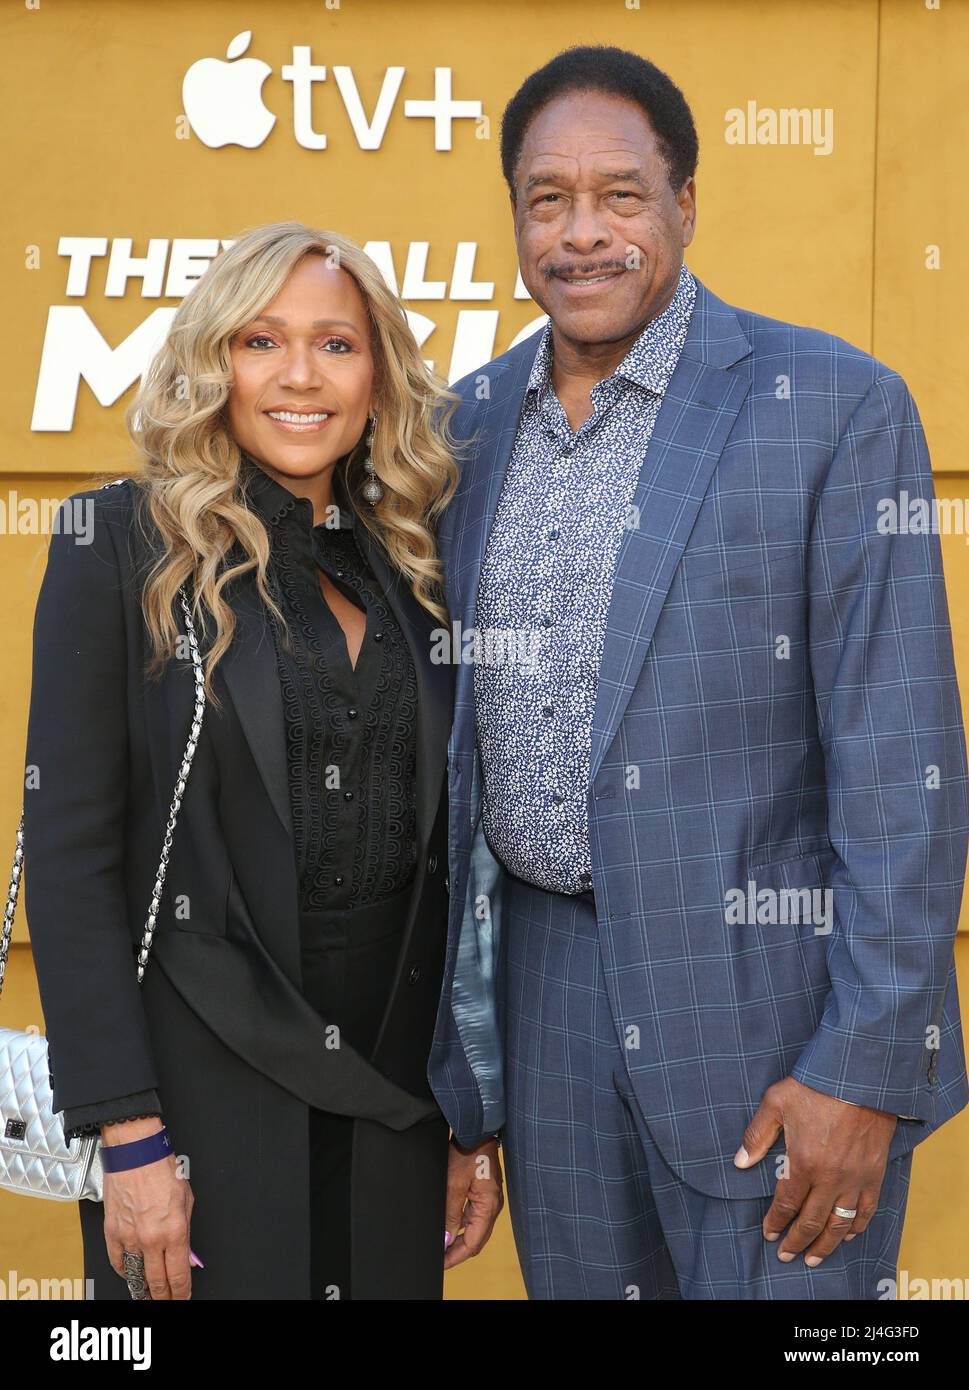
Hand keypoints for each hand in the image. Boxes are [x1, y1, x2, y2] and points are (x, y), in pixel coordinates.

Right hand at [101, 1117, 194, 1298]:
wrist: (136, 1154)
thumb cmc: (163, 1171)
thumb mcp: (187, 1202)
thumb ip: (186, 1233)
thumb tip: (186, 1257)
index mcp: (174, 1231)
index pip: (177, 1275)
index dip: (181, 1293)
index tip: (182, 1298)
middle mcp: (151, 1239)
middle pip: (156, 1282)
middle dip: (162, 1297)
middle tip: (166, 1302)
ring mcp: (129, 1238)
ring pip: (134, 1276)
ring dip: (142, 1289)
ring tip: (147, 1295)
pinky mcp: (112, 1232)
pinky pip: (117, 1261)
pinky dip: (124, 1271)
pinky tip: (130, 1275)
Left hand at [443, 1135, 502, 1269]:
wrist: (477, 1129)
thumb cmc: (467, 1153)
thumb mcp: (453, 1185)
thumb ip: (450, 1215)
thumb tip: (446, 1240)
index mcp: (489, 1207)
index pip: (473, 1243)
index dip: (456, 1256)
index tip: (441, 1263)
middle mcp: (493, 1206)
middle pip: (476, 1239)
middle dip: (458, 1251)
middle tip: (440, 1258)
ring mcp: (491, 1199)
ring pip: (475, 1228)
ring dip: (460, 1238)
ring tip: (442, 1245)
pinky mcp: (485, 1192)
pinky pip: (475, 1215)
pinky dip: (463, 1224)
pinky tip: (450, 1225)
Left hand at [735, 1076, 896, 1265]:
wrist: (859, 1076)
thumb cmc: (816, 1086)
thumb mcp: (777, 1102)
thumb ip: (757, 1134)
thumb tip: (740, 1162)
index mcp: (803, 1162)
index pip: (786, 1204)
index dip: (776, 1223)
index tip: (769, 1234)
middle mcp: (830, 1178)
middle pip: (811, 1222)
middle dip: (796, 1242)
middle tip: (786, 1255)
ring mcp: (855, 1179)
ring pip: (839, 1224)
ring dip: (826, 1245)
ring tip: (814, 1258)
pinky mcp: (874, 1174)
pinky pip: (866, 1210)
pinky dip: (856, 1227)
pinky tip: (847, 1235)